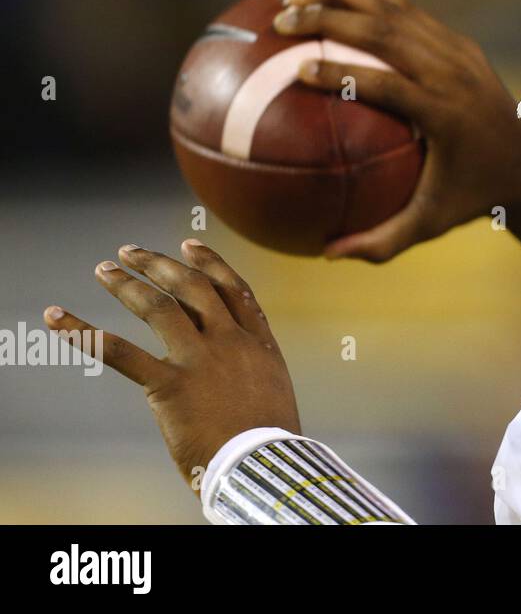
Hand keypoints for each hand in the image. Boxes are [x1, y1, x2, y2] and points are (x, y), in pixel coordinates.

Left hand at [44, 240, 300, 493]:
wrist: (264, 465)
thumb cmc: (268, 441)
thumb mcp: (273, 392)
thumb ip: (251, 370)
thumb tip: (233, 369)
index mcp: (258, 344)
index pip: (233, 290)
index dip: (210, 263)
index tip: (188, 244)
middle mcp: (230, 342)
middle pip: (193, 288)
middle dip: (160, 264)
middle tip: (131, 252)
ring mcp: (201, 359)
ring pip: (160, 307)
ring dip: (128, 284)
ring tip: (104, 271)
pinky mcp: (171, 384)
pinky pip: (120, 352)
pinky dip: (85, 333)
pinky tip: (58, 319)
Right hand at [273, 0, 520, 261]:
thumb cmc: (473, 198)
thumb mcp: (431, 224)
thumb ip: (382, 241)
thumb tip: (327, 253)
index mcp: (444, 115)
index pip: (388, 85)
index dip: (343, 73)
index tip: (299, 70)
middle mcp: (452, 75)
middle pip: (385, 33)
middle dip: (329, 18)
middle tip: (281, 19)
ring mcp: (458, 52)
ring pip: (395, 9)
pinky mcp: (460, 42)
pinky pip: (409, 10)